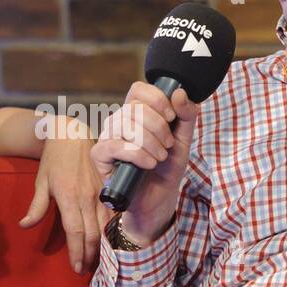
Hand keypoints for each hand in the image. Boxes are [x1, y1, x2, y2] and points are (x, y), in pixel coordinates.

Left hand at [20, 118, 112, 274]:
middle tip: (85, 269)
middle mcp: (87, 197)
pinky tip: (108, 240)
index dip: (77, 252)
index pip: (75, 232)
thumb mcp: (41, 182)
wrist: (72, 133)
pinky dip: (111, 230)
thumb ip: (36, 207)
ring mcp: (101, 192)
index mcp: (69, 197)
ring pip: (105, 226)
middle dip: (90, 255)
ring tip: (96, 260)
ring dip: (101, 246)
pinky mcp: (109, 188)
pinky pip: (113, 214)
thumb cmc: (54, 159)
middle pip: (92, 234)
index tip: (76, 267)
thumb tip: (24, 226)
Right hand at [89, 83, 198, 243]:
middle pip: (135, 107)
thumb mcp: (183, 139)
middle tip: (167, 146)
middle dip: (159, 127)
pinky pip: (116, 145)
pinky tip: (148, 164)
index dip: (157, 99)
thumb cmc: (167, 167)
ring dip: (150, 143)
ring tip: (159, 157)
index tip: (171, 117)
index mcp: (136, 112)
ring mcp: (107, 136)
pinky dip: (138, 154)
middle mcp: (119, 121)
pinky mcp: (100, 155)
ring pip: (126, 125)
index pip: (139, 89)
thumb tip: (179, 92)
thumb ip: (186, 115)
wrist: (158, 198)